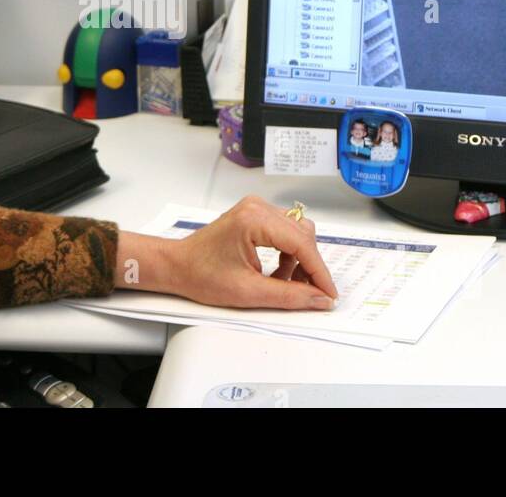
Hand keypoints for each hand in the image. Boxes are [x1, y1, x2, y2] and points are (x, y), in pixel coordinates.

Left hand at [165, 196, 338, 309]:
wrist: (176, 265)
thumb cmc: (200, 274)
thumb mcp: (248, 292)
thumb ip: (289, 296)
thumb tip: (319, 299)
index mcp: (253, 220)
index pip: (301, 244)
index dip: (319, 271)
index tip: (329, 293)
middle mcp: (257, 207)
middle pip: (303, 235)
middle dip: (309, 266)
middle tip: (310, 293)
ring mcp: (255, 209)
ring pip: (296, 233)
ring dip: (298, 260)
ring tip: (286, 284)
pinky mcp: (254, 215)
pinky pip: (284, 232)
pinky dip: (287, 254)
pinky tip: (277, 274)